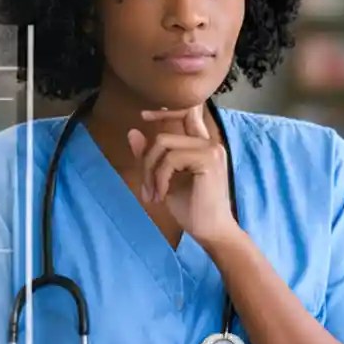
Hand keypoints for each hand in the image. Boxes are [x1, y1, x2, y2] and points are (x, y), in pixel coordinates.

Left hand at [127, 105, 238, 245]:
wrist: (212, 232)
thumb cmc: (191, 209)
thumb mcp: (164, 179)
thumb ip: (151, 156)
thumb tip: (132, 132)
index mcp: (201, 144)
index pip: (186, 111)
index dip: (163, 110)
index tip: (143, 116)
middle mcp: (209, 142)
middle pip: (163, 136)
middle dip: (146, 161)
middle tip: (145, 189)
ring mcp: (210, 149)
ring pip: (163, 144)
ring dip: (150, 172)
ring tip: (152, 195)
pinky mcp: (208, 159)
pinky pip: (170, 159)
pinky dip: (159, 179)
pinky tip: (161, 196)